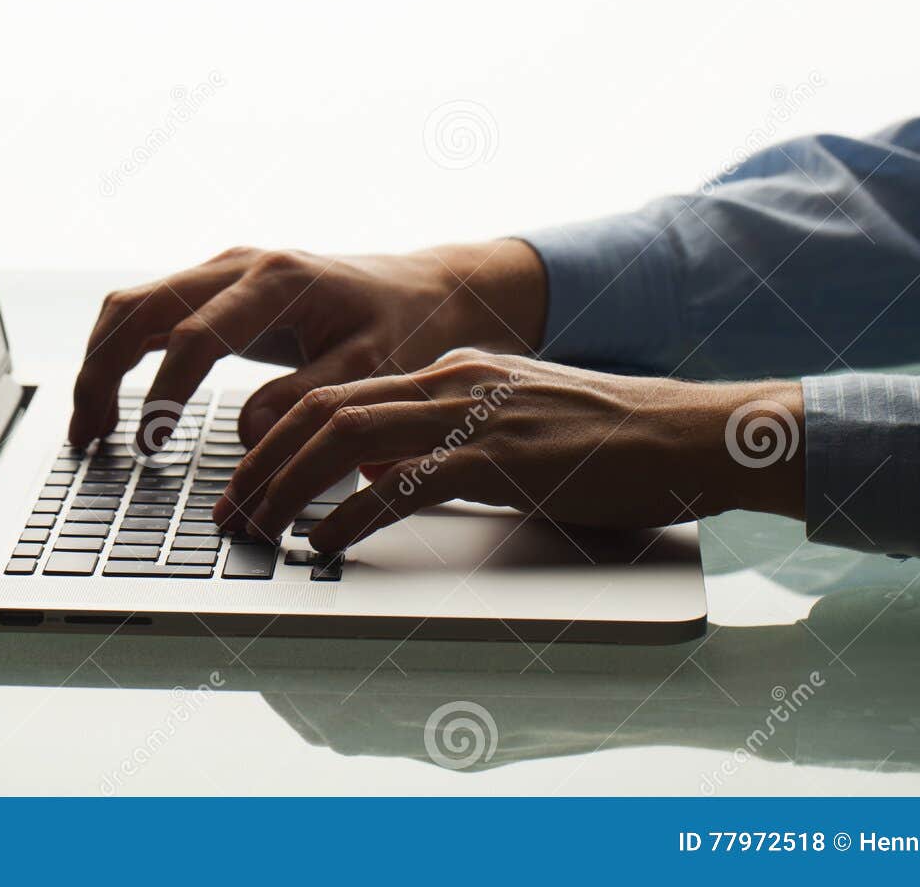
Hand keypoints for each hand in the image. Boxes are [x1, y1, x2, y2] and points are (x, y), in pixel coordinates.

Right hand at [69, 240, 546, 447]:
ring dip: (98, 363)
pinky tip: (110, 404)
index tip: (149, 444)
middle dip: (101, 372)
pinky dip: (118, 355)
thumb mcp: (371, 367)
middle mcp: (237, 264)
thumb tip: (248, 434)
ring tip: (87, 430)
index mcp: (276, 280)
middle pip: (138, 308)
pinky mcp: (214, 287)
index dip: (164, 392)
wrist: (414, 289)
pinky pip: (148, 314)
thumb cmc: (399, 328)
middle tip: (88, 437)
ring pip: (130, 305)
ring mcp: (220, 271)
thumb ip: (310, 397)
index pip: (195, 335)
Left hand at [212, 350, 805, 549]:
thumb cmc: (610, 439)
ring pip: (346, 439)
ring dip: (288, 488)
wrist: (690, 432)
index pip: (341, 392)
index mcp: (453, 371)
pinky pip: (401, 486)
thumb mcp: (515, 421)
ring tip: (258, 530)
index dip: (281, 436)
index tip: (247, 476)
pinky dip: (349, 519)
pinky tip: (325, 547)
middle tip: (229, 511)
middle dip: (262, 463)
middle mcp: (452, 382)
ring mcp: (474, 416)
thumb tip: (382, 474)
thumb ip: (448, 437)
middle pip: (324, 411)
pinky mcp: (499, 460)